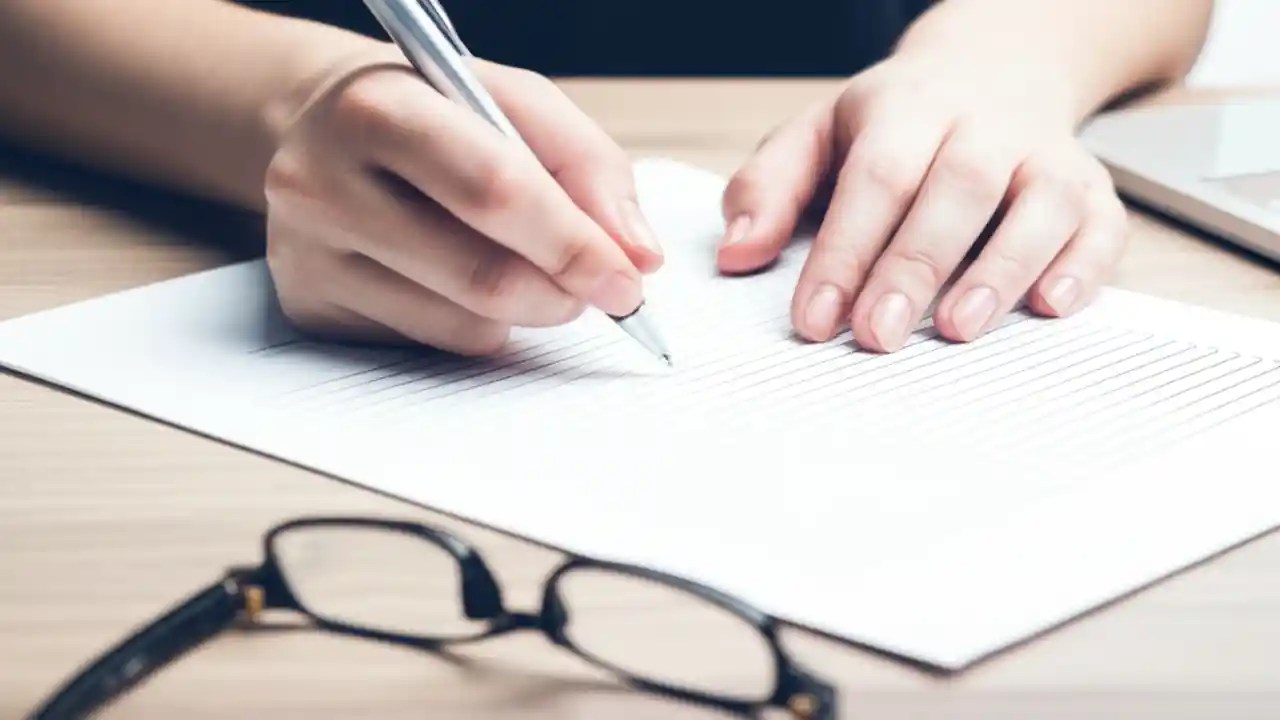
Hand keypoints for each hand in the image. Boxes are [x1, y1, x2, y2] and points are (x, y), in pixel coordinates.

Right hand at [264, 51, 661, 354]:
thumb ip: (588, 166)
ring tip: (522, 265)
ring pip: (463, 325)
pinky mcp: (310, 308)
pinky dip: (476, 324)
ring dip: (525, 311)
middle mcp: (323, 184)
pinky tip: (458, 278)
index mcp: (380, 108)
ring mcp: (309, 255)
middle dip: (562, 292)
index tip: (627, 278)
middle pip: (480, 275)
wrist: (312, 122)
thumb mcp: (512, 101)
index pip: (494, 190)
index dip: (573, 243)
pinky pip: (431, 345)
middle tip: (599, 289)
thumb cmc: (430, 110)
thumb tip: (636, 256)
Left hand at [719, 53, 1127, 350]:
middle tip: (877, 337)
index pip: (875, 178)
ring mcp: (1045, 155)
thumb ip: (769, 188)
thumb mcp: (819, 134)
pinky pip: (1102, 224)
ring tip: (957, 330)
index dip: (844, 251)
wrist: (995, 67)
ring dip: (1001, 269)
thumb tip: (734, 254)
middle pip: (955, 188)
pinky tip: (1049, 307)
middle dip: (914, 266)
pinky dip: (1083, 266)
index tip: (814, 320)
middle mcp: (983, 126)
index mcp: (907, 109)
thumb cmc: (896, 123)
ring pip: (1039, 203)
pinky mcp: (1092, 188)